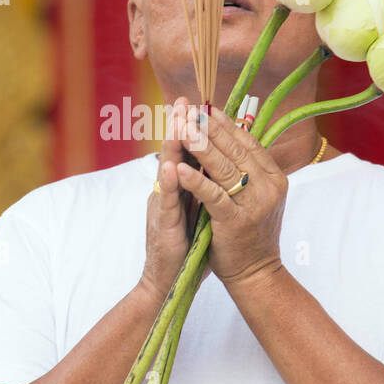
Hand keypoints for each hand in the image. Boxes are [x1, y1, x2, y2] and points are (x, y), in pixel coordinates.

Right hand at [138, 96, 211, 304]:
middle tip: (184, 101)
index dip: (191, 129)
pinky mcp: (162, 228)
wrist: (170, 283)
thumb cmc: (188, 248)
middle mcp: (167, 194)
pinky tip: (172, 167)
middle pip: (174, 154)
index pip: (185, 153)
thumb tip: (220, 166)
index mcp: (178, 189)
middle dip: (181, 126)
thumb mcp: (198, 212)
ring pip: (166, 172)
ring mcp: (162, 209)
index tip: (198, 104)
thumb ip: (204, 188)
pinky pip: (167, 203)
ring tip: (177, 121)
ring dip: (171, 145)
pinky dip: (169, 184)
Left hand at [177, 104, 287, 287]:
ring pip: (224, 168)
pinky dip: (195, 181)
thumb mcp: (256, 196)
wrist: (256, 274)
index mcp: (274, 177)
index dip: (224, 124)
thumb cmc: (250, 233)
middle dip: (208, 128)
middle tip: (187, 110)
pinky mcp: (236, 222)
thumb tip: (230, 138)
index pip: (247, 142)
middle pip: (235, 149)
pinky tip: (179, 168)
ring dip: (200, 146)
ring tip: (180, 129)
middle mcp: (269, 186)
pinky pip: (213, 196)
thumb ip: (248, 170)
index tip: (204, 108)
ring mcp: (254, 204)